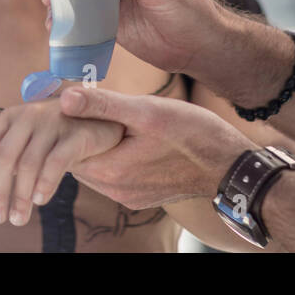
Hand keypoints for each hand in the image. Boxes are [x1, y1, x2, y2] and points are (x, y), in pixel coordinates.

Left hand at [0, 96, 124, 226]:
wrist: (98, 121)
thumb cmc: (52, 136)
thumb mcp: (24, 143)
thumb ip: (1, 159)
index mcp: (8, 117)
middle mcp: (27, 115)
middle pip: (4, 157)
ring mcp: (52, 122)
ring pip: (29, 163)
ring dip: (21, 196)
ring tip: (17, 219)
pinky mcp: (77, 133)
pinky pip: (56, 162)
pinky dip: (45, 184)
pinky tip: (40, 200)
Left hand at [58, 86, 251, 209]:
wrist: (230, 166)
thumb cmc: (193, 134)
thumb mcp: (147, 110)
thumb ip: (103, 105)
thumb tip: (64, 98)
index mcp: (109, 170)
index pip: (64, 151)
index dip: (65, 125)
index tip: (71, 104)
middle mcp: (114, 191)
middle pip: (78, 160)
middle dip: (80, 135)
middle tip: (89, 107)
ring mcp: (128, 196)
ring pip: (97, 167)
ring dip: (98, 146)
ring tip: (108, 120)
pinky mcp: (141, 196)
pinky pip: (115, 175)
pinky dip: (114, 156)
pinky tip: (127, 138)